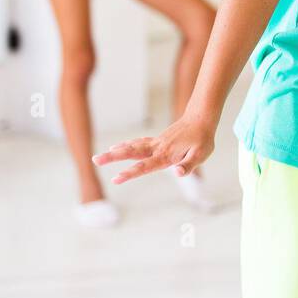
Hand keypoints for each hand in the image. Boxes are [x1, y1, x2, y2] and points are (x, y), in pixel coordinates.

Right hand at [92, 114, 215, 184]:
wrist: (202, 118)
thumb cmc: (202, 139)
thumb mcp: (201, 154)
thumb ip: (189, 165)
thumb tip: (177, 173)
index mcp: (166, 155)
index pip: (145, 166)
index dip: (130, 173)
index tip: (116, 179)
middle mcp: (157, 148)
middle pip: (131, 153)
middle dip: (113, 158)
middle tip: (95, 160)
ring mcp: (156, 142)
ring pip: (132, 146)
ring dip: (116, 152)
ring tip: (99, 157)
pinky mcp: (158, 140)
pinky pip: (139, 142)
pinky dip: (127, 144)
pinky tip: (119, 147)